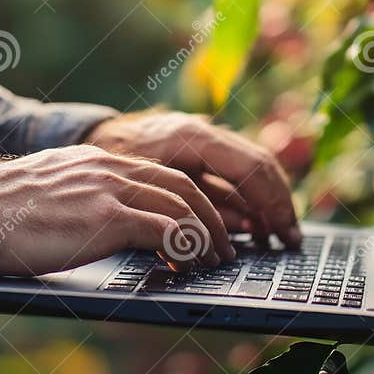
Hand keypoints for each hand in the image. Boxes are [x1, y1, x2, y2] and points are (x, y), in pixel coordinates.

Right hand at [0, 145, 235, 275]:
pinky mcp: (104, 216)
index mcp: (99, 159)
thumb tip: (102, 219)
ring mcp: (108, 188)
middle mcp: (110, 166)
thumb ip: (84, 194)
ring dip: (204, 237)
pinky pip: (163, 229)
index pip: (163, 174)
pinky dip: (184, 248)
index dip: (192, 200)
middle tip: (224, 245)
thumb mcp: (51, 189)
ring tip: (214, 260)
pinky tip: (187, 265)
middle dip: (211, 217)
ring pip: (180, 207)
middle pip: (182, 186)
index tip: (204, 224)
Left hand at [85, 111, 300, 247]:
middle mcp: (203, 133)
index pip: (252, 169)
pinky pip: (231, 176)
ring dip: (266, 204)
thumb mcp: (146, 191)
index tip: (284, 232)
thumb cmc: (106, 165)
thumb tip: (236, 231)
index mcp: (193, 138)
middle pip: (259, 167)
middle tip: (291, 239)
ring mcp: (202, 141)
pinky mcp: (196, 153)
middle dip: (278, 204)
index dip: (273, 202)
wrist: (83, 141)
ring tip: (278, 237)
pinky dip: (245, 202)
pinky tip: (252, 227)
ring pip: (249, 171)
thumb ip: (190, 209)